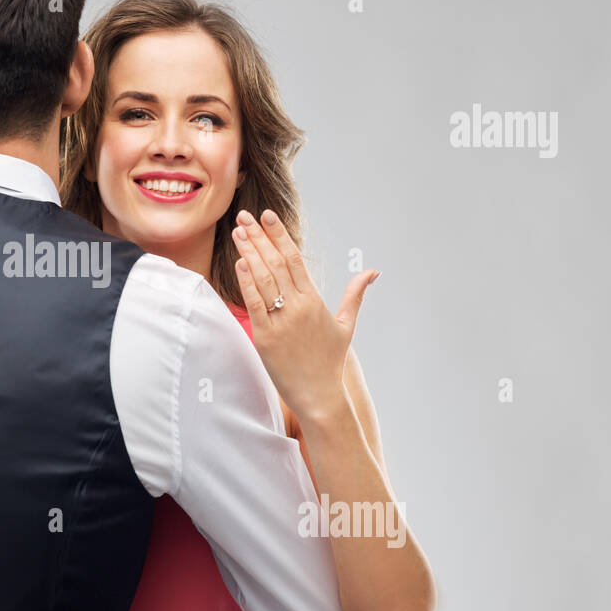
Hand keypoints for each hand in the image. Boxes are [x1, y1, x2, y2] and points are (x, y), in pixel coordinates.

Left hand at [230, 208, 378, 423]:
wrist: (320, 395)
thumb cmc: (330, 361)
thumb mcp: (346, 325)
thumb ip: (355, 295)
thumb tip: (372, 272)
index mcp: (315, 300)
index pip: (295, 259)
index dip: (280, 235)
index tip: (267, 216)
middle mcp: (299, 307)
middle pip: (276, 263)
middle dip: (259, 237)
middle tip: (244, 216)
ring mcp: (282, 321)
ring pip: (264, 279)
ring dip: (249, 253)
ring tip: (238, 233)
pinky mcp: (266, 337)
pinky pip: (255, 304)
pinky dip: (247, 282)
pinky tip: (239, 263)